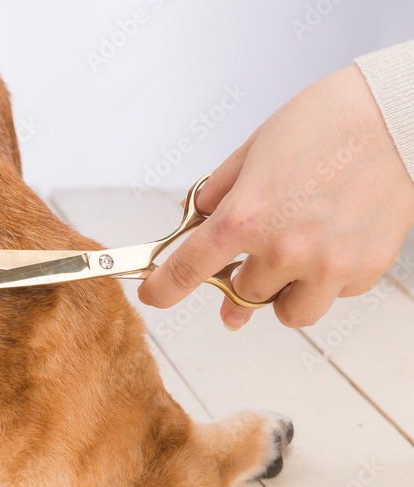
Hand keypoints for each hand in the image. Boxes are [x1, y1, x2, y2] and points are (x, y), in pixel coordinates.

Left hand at [138, 64, 413, 330]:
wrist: (399, 115)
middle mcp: (284, 250)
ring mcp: (328, 265)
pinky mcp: (365, 269)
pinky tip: (334, 244)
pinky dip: (327, 280)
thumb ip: (221, 192)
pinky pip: (334, 295)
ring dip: (282, 294)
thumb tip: (200, 218)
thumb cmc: (328, 122)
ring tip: (292, 263)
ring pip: (288, 312)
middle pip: (242, 294)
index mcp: (246, 218)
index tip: (155, 295)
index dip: (164, 288)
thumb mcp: (254, 150)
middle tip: (252, 254)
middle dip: (241, 277)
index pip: (187, 270)